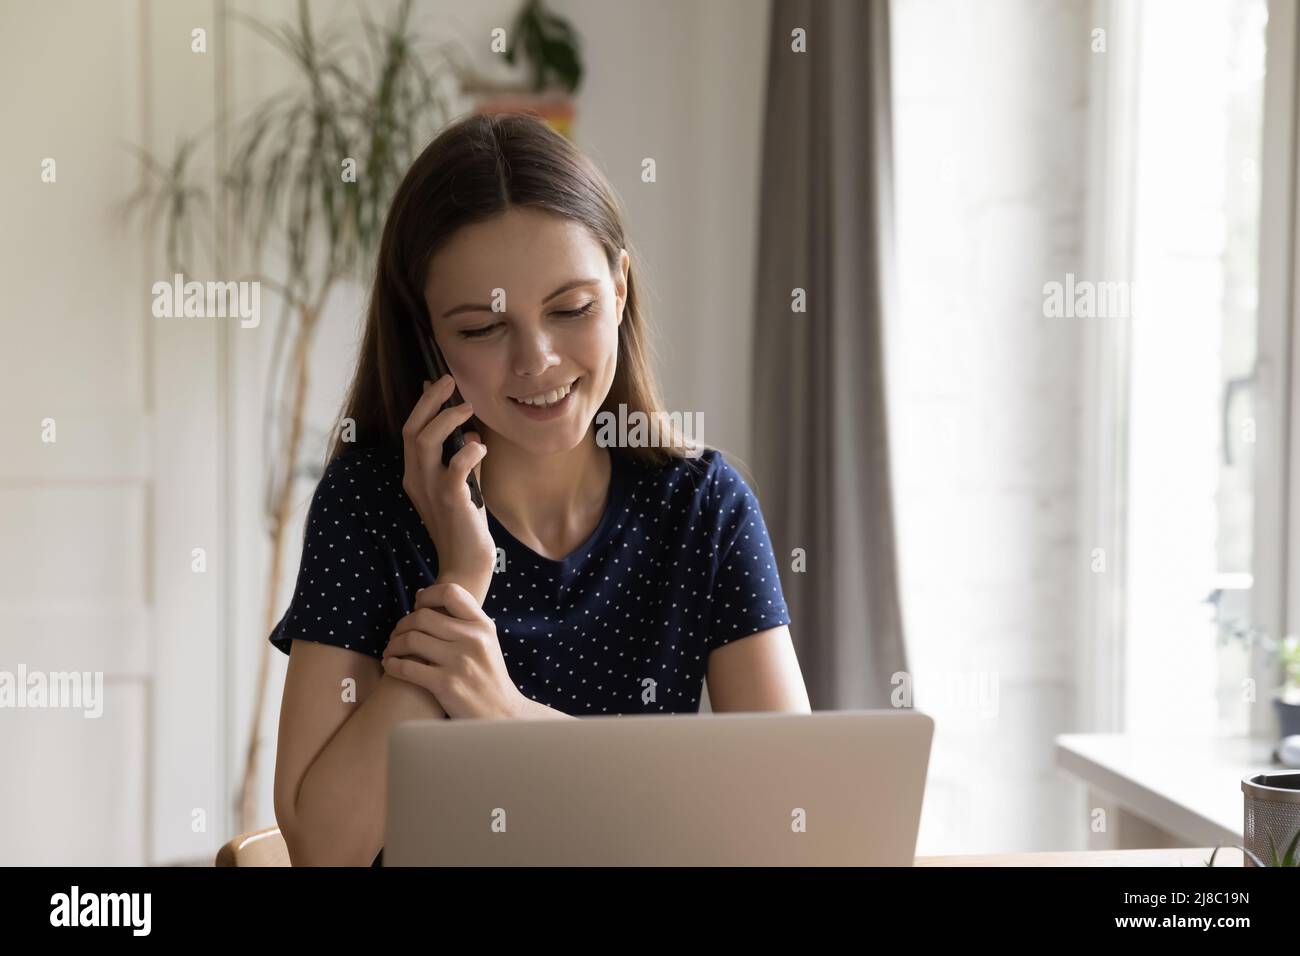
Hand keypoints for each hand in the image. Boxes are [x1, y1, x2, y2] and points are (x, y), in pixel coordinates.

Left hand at [381, 581, 526, 719]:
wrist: (502, 715)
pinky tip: (390, 666)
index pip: (451, 593)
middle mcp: (473, 639)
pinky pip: (407, 667)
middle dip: (402, 625)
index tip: (417, 606)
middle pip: (422, 617)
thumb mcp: (486, 643)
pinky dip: (392, 664)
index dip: (427, 595)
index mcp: (483, 626)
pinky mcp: (446, 684)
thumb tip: (421, 595)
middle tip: (397, 635)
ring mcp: (459, 662)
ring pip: (411, 639)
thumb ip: (462, 622)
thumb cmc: (489, 678)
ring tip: (391, 651)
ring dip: (393, 644)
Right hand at [401, 374, 495, 585]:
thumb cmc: (466, 526)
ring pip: (424, 442)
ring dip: (447, 420)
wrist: (466, 565)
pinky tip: (481, 447)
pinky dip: (468, 451)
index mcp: (415, 476)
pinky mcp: (450, 500)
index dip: (423, 405)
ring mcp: (430, 490)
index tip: (437, 383)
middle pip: (412, 430)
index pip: (411, 432)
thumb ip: (464, 463)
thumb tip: (472, 435)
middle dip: (430, 401)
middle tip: (449, 381)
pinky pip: (454, 467)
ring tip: (468, 407)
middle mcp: (416, 480)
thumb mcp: (464, 488)